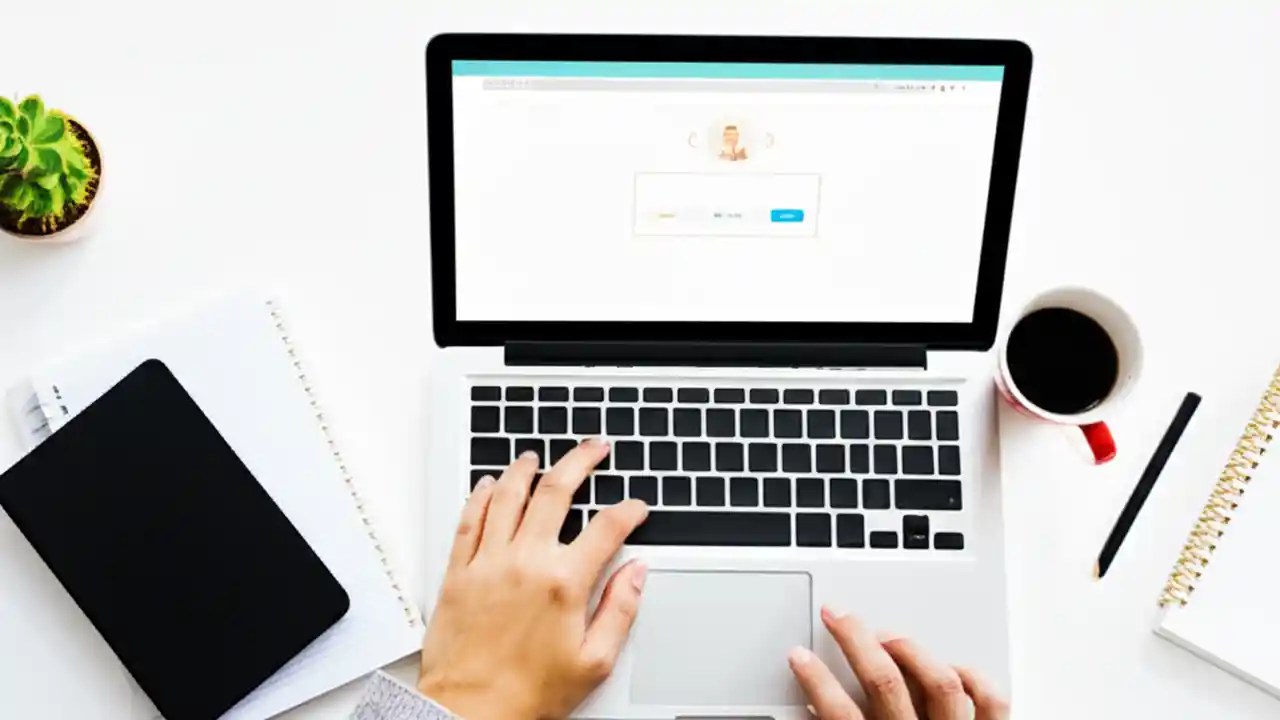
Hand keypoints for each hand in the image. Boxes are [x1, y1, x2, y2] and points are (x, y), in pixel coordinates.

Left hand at [418, 439, 649, 719]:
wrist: (469, 712)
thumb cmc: (528, 694)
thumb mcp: (594, 662)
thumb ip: (620, 610)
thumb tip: (637, 575)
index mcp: (564, 583)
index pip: (607, 528)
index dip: (628, 510)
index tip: (635, 507)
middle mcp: (526, 563)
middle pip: (557, 491)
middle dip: (581, 462)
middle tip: (594, 449)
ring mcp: (489, 563)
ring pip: (509, 496)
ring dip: (526, 469)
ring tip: (537, 457)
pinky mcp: (458, 573)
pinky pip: (469, 520)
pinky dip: (481, 496)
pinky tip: (489, 485)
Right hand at [789, 607, 1009, 719]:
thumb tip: (814, 716)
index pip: (838, 714)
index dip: (814, 679)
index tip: (799, 656)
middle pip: (884, 682)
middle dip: (855, 639)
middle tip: (838, 616)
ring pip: (939, 682)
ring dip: (910, 649)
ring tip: (888, 634)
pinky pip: (992, 703)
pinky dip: (973, 678)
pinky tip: (952, 666)